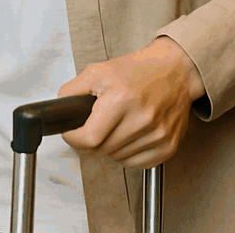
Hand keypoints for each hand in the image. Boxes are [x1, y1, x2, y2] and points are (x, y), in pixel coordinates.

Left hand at [58, 36, 205, 167]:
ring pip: (118, 158)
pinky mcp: (169, 146)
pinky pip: (138, 163)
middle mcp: (142, 120)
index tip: (71, 133)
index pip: (89, 139)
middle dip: (89, 141)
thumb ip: (72, 90)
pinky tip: (127, 136)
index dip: (73, 138)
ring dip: (109, 148)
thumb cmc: (137, 70)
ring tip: (113, 127)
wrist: (174, 72)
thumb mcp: (96, 72)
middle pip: (102, 150)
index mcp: (121, 100)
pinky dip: (127, 154)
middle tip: (92, 126)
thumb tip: (59, 110)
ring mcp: (158, 135)